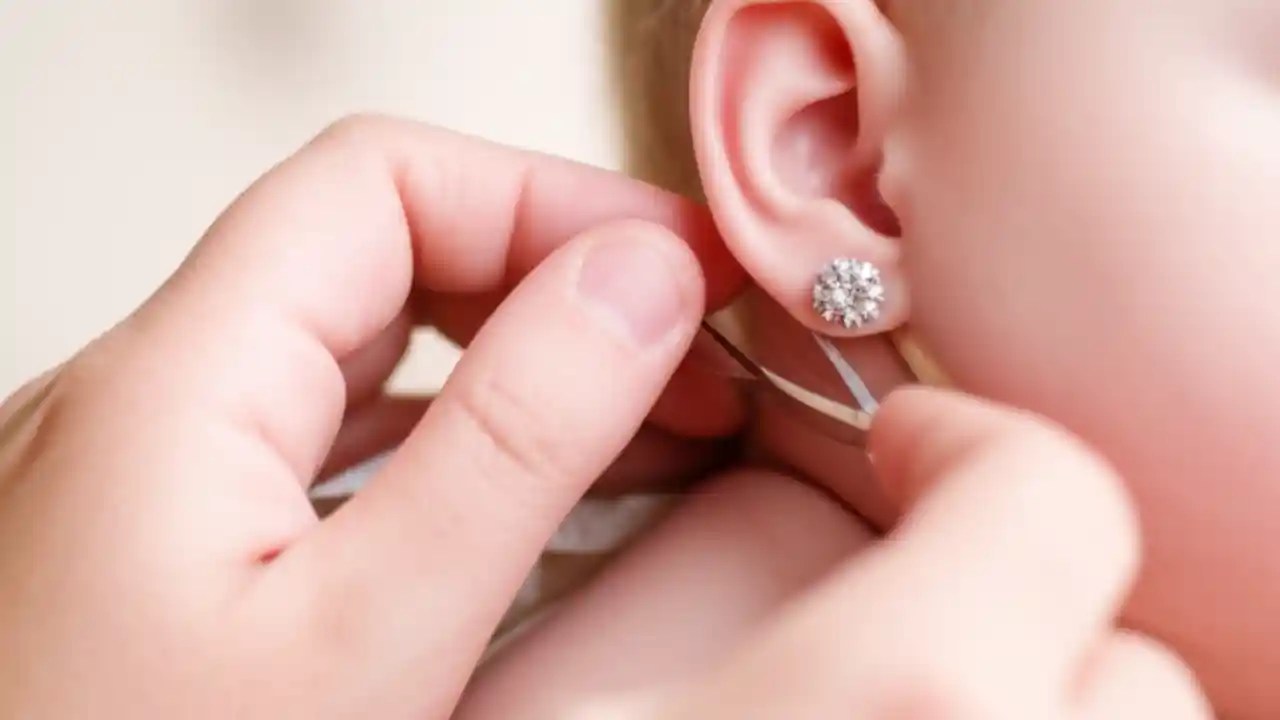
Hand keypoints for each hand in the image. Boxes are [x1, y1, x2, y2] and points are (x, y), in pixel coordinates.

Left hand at [0, 116, 743, 717]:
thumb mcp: (367, 648)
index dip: (548, 200)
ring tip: (662, 413)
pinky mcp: (187, 539)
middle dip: (553, 272)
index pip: (382, 184)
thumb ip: (514, 446)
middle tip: (692, 346)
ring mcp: (167, 470)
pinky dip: (468, 434)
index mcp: (175, 388)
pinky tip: (545, 488)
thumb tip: (637, 287)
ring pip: (372, 338)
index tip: (680, 269)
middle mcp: (153, 402)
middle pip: (381, 244)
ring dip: (524, 353)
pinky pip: (348, 431)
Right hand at [458, 390, 1211, 719]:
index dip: (974, 446)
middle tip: (912, 598)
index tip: (904, 447)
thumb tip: (721, 418)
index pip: (1054, 502)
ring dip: (1041, 697)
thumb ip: (664, 534)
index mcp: (905, 703)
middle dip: (1025, 604)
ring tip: (912, 693)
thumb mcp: (557, 684)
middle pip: (1128, 658)